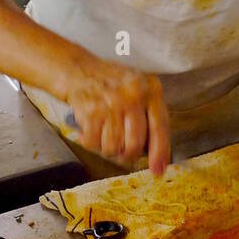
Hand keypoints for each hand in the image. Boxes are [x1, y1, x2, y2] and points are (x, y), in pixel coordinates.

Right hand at [65, 59, 170, 174]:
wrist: (77, 68)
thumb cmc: (110, 82)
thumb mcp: (137, 88)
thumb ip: (149, 114)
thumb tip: (158, 153)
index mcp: (150, 90)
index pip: (160, 127)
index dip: (160, 152)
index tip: (159, 169)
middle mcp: (133, 96)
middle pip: (135, 144)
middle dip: (128, 155)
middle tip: (122, 153)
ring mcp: (111, 104)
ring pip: (114, 147)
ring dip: (107, 148)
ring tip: (103, 135)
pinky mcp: (90, 112)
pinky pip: (94, 144)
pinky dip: (90, 143)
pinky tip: (89, 132)